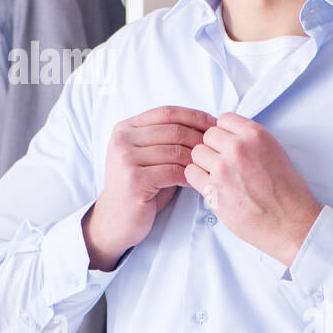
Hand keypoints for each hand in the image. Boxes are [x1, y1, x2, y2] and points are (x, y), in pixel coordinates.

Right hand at [82, 105, 216, 270]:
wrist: (115, 220)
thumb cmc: (139, 187)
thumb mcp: (147, 156)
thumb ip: (165, 139)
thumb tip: (205, 126)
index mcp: (125, 128)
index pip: (167, 112)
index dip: (194, 117)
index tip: (215, 125)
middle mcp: (122, 140)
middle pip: (173, 130)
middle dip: (200, 138)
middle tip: (218, 148)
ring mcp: (126, 159)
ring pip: (175, 150)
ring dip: (197, 159)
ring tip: (209, 166)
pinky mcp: (134, 180)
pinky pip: (172, 171)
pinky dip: (190, 176)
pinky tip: (196, 181)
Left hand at [183, 112, 322, 266]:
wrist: (289, 221)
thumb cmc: (286, 190)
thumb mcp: (275, 152)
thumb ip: (250, 141)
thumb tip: (230, 136)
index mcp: (255, 135)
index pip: (224, 119)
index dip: (225, 132)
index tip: (228, 144)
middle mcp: (238, 148)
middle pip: (208, 135)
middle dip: (214, 147)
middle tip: (224, 162)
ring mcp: (224, 168)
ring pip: (197, 152)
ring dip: (204, 163)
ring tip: (218, 175)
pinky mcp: (213, 189)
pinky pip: (191, 173)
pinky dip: (197, 179)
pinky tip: (211, 185)